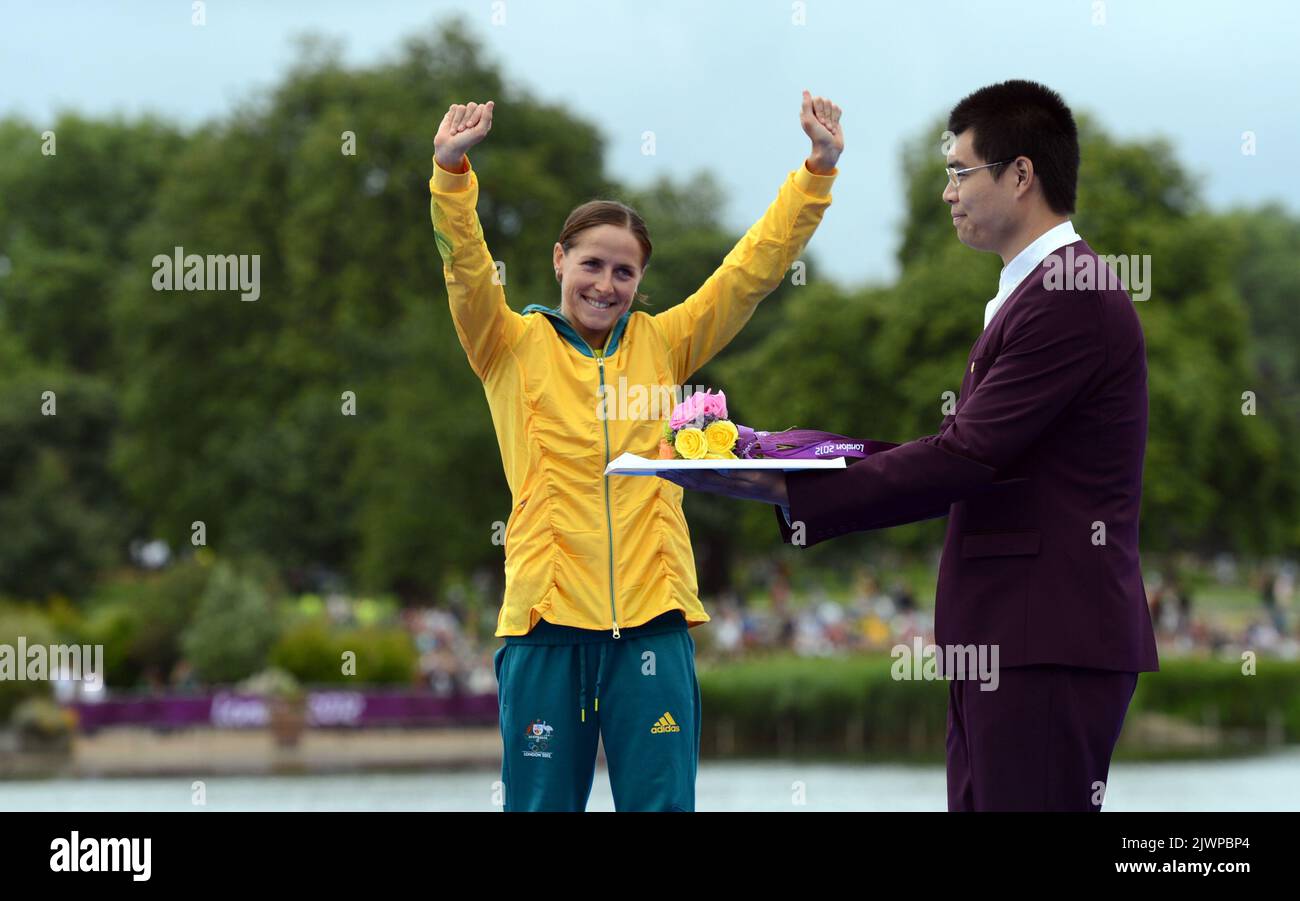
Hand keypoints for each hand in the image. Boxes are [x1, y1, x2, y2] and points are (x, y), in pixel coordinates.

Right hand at [435, 100, 494, 170]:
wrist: (449, 146)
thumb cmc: (466, 140)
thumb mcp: (479, 131)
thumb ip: (487, 117)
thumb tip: (491, 102)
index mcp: (483, 120)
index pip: (482, 107)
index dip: (475, 116)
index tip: (470, 126)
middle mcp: (474, 115)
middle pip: (472, 105)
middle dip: (466, 118)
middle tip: (462, 130)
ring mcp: (464, 113)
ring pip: (462, 107)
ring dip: (458, 121)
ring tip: (457, 131)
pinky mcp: (453, 112)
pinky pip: (454, 108)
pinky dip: (452, 119)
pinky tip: (451, 127)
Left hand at [658, 468, 788, 506]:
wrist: (785, 491)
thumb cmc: (772, 478)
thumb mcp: (757, 473)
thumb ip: (737, 471)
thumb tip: (716, 466)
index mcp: (729, 484)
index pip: (701, 478)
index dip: (682, 471)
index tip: (667, 465)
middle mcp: (724, 488)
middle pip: (694, 482)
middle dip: (675, 475)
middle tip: (657, 467)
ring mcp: (726, 488)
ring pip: (698, 484)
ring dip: (680, 477)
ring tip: (663, 470)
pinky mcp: (729, 487)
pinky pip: (706, 483)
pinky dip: (691, 478)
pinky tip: (683, 473)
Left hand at [800, 90, 842, 173]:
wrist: (829, 148)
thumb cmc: (818, 136)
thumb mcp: (809, 121)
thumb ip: (806, 105)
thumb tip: (805, 90)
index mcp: (807, 111)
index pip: (817, 99)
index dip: (820, 111)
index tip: (819, 122)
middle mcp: (815, 110)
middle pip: (826, 101)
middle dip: (827, 115)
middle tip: (824, 126)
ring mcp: (825, 113)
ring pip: (833, 105)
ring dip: (832, 119)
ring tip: (828, 128)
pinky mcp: (834, 116)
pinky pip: (838, 109)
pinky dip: (837, 119)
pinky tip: (833, 127)